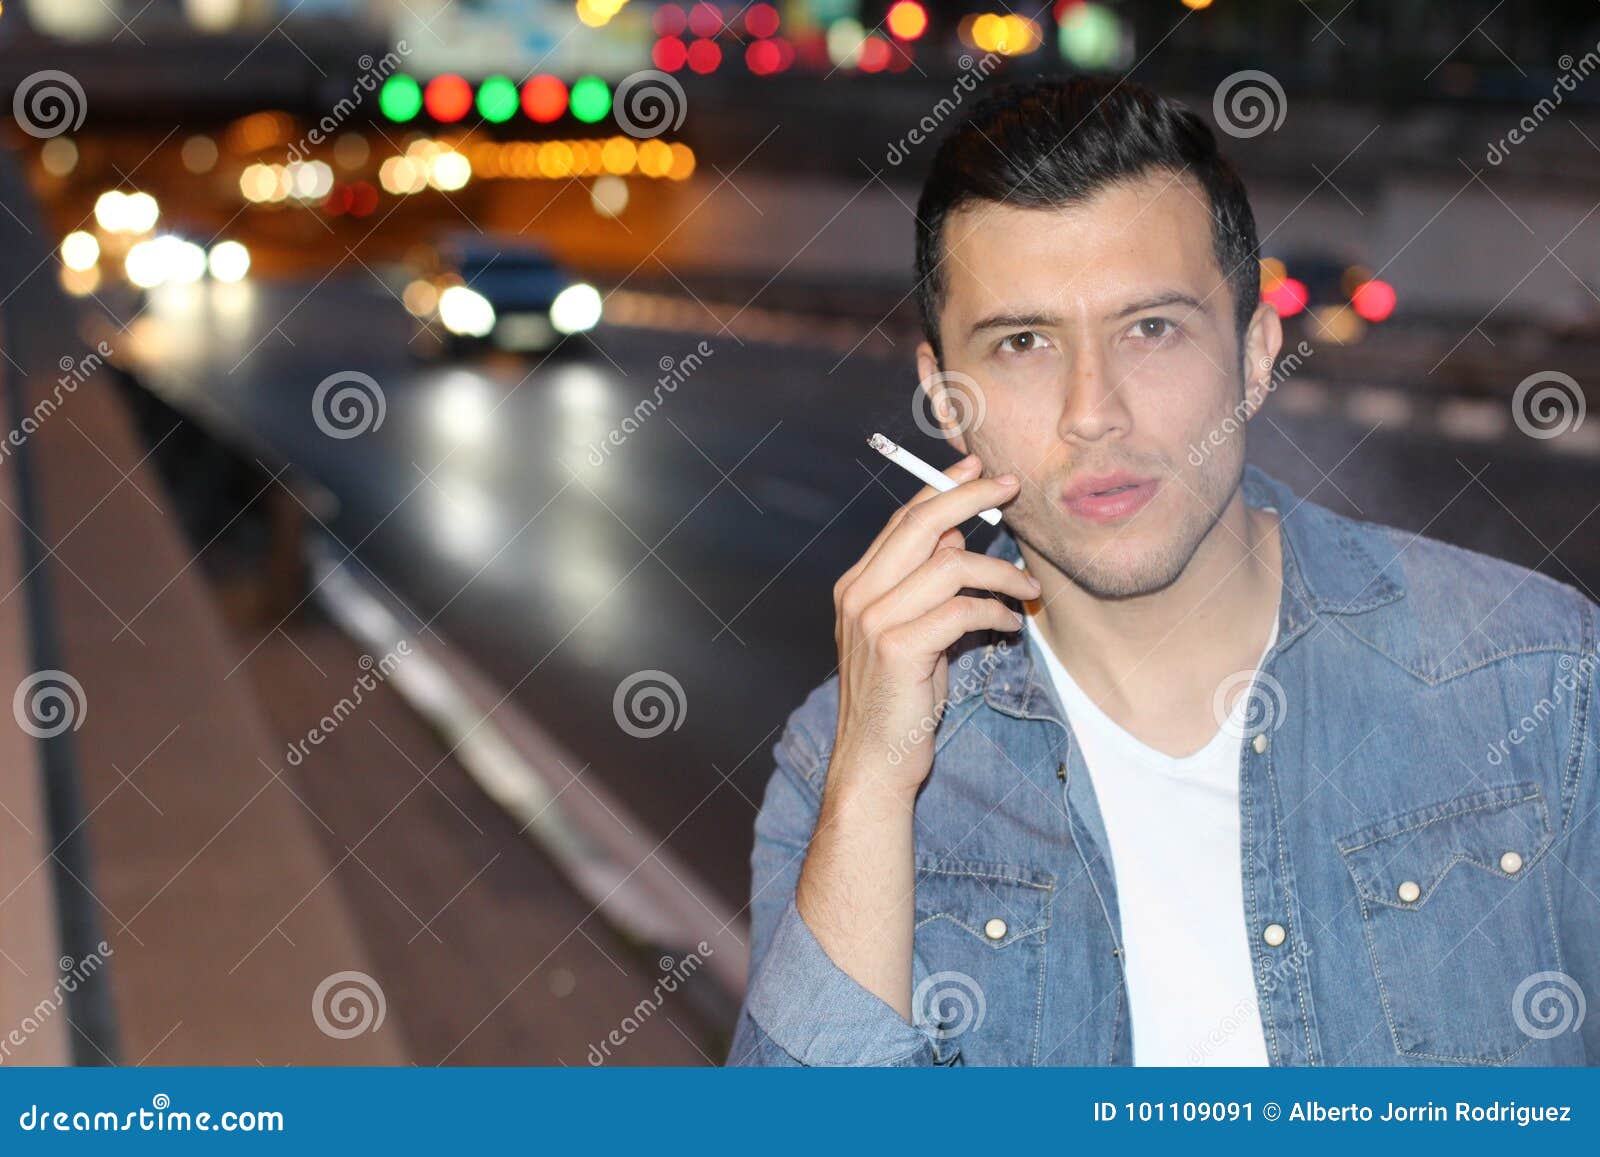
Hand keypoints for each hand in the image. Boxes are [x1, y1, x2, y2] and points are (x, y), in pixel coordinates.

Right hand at [829, 454, 1037, 798]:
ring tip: (1029, 588)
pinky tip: (1011, 625)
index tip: (979, 468)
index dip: (943, 487)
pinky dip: (997, 611)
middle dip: (972, 497)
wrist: (875, 762)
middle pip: (921, 524)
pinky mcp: (900, 648)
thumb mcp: (910, 633)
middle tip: (1013, 487)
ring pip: (951, 564)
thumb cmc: (899, 699)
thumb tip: (957, 538)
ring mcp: (874, 620)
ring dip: (1002, 571)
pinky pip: (963, 609)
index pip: (903, 519)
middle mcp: (859, 595)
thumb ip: (925, 586)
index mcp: (857, 585)